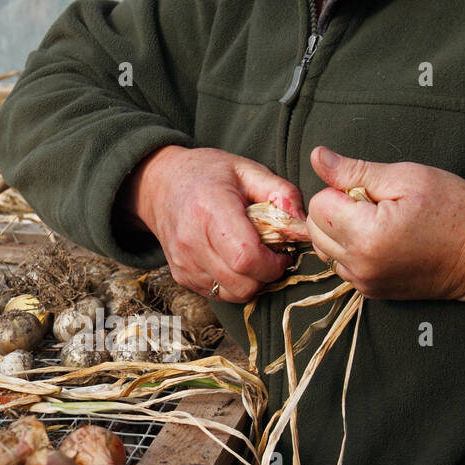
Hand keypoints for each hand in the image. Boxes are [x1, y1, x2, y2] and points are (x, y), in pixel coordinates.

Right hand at [121, 145, 306, 302]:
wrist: (160, 186)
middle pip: (242, 283)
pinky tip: (234, 262)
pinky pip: (218, 294)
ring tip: (253, 258)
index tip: (282, 252)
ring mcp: (183, 263)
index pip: (246, 258)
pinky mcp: (181, 276)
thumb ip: (281, 193)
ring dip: (251, 282)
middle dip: (266, 276)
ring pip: (232, 294)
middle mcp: (191, 241)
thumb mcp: (247, 170)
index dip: (273, 264)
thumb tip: (304, 226)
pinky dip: (234, 284)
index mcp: (210, 209)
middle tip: (272, 256)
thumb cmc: (208, 175)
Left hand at [305, 147, 464, 330]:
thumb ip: (355, 170)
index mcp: (366, 234)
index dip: (342, 190)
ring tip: (380, 223)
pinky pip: (342, 265)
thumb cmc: (455, 210)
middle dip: (336, 211)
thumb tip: (317, 156)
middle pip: (315, 229)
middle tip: (377, 205)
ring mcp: (364, 283)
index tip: (373, 192)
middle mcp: (359, 265)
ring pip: (324, 249)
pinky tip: (383, 242)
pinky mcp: (370, 292)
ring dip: (341, 232)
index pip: (318, 204)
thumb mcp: (408, 177)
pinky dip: (352, 250)